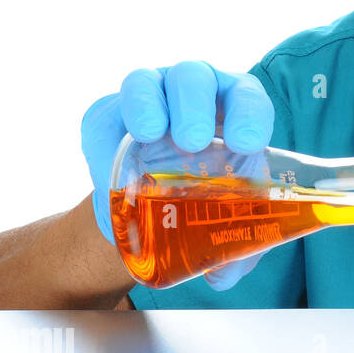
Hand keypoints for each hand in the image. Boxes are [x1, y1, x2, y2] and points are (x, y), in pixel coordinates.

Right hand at [80, 60, 274, 290]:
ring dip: (149, 106)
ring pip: (146, 82)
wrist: (151, 207)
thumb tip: (224, 275)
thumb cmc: (202, 200)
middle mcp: (193, 94)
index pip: (246, 97)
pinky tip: (109, 162)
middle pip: (195, 77)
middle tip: (193, 142)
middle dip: (195, 105)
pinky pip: (105, 114)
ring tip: (150, 136)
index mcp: (234, 111)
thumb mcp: (225, 222)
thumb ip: (235, 249)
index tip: (246, 143)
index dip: (249, 114)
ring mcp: (150, 98)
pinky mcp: (109, 115)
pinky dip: (106, 136)